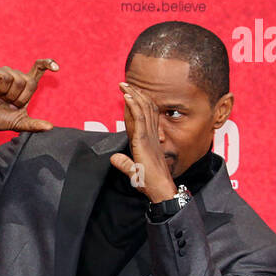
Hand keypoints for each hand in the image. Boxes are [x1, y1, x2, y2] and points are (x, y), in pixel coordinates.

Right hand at [0, 59, 58, 132]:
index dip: (48, 64)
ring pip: (19, 79)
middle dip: (22, 97)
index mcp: (24, 86)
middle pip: (30, 81)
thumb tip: (50, 127)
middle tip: (9, 103)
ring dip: (10, 94)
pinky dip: (2, 88)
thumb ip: (34, 125)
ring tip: (0, 98)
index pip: (38, 69)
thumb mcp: (19, 123)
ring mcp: (5, 72)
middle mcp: (16, 77)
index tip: (56, 68)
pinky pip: (6, 77)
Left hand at [109, 82, 176, 201]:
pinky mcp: (144, 141)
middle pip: (144, 109)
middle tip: (125, 84)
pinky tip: (128, 97)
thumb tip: (114, 158)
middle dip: (135, 95)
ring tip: (124, 85)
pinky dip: (134, 107)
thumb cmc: (151, 183)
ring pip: (142, 111)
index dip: (138, 104)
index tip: (130, 94)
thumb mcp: (134, 171)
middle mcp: (151, 136)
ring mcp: (149, 137)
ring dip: (133, 96)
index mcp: (150, 140)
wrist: (161, 190)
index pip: (144, 117)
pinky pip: (140, 120)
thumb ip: (124, 163)